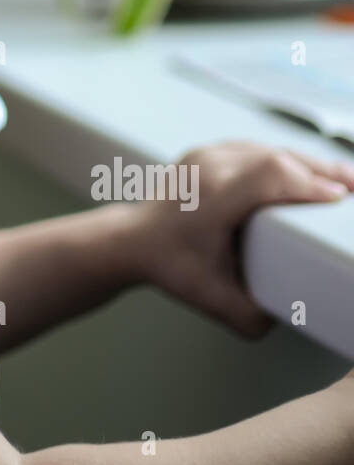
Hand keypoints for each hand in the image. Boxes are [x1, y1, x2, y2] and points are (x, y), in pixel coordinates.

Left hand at [129, 140, 353, 337]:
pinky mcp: (210, 152)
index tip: (341, 197)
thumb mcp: (215, 301)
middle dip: (322, 169)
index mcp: (211, 199)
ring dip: (308, 162)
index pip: (268, 176)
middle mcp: (209, 169)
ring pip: (269, 148)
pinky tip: (311, 171)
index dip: (308, 182)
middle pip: (275, 156)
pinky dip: (287, 159)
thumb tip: (296, 314)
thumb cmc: (172, 268)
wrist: (132, 240)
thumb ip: (255, 316)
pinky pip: (257, 148)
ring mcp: (207, 155)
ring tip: (345, 180)